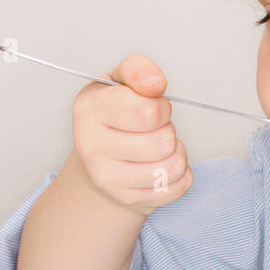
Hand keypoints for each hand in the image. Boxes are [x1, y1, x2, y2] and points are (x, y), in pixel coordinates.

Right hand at [71, 53, 193, 216]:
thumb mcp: (120, 82)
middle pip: (163, 141)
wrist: (97, 161)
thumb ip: (138, 70)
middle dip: (168, 131)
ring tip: (159, 147)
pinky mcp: (127, 199)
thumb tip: (154, 83)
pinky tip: (161, 166)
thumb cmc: (114, 117)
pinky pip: (177, 187)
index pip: (148, 112)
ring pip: (173, 166)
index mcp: (89, 109)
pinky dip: (180, 175)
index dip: (161, 108)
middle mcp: (92, 146)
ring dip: (177, 153)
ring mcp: (108, 177)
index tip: (153, 108)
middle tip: (154, 130)